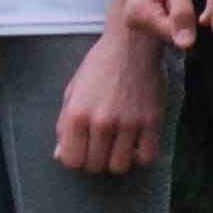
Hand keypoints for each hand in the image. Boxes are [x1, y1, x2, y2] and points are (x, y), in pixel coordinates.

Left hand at [54, 25, 168, 174]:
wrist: (131, 46)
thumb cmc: (98, 67)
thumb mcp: (72, 92)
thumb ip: (64, 125)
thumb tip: (60, 155)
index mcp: (77, 114)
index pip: (71, 160)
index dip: (75, 159)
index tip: (81, 150)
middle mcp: (101, 121)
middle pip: (95, 166)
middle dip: (94, 161)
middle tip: (99, 147)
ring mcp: (129, 123)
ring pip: (120, 166)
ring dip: (116, 161)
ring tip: (116, 146)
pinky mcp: (152, 121)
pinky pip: (147, 158)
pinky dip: (140, 157)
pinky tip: (135, 145)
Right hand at [124, 0, 194, 49]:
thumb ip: (181, 14)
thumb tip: (187, 45)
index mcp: (139, 16)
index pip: (176, 37)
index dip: (192, 23)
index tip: (197, 2)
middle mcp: (134, 22)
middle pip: (172, 34)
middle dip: (186, 18)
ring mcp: (136, 18)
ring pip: (170, 27)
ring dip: (182, 13)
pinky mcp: (142, 13)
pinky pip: (166, 20)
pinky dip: (176, 10)